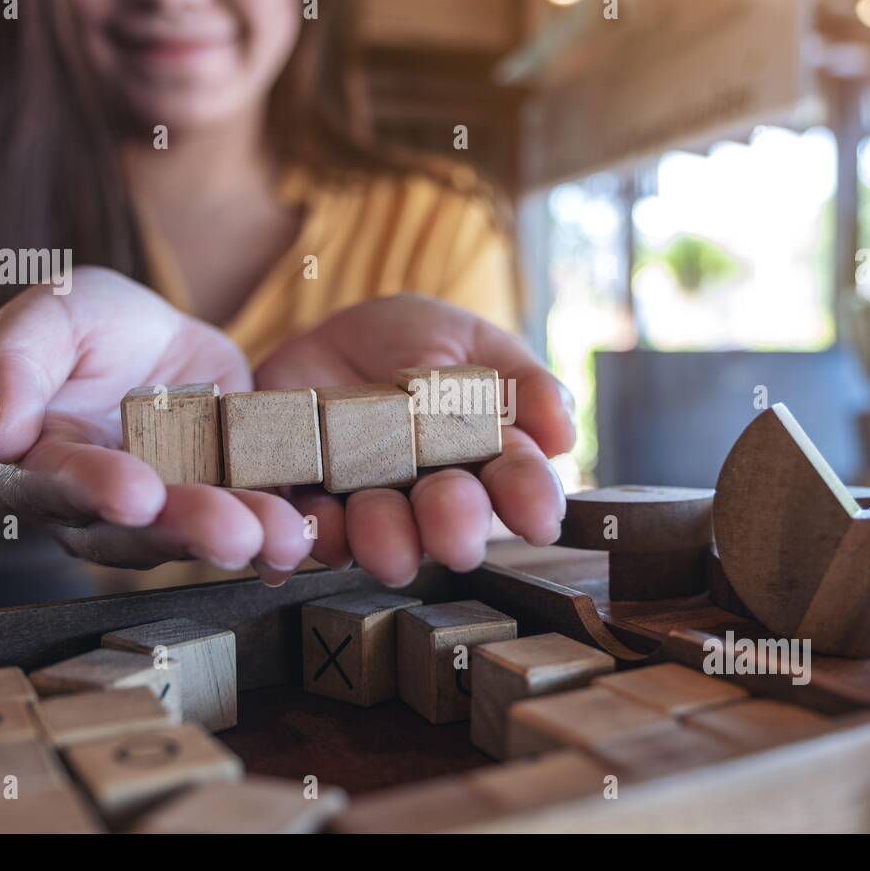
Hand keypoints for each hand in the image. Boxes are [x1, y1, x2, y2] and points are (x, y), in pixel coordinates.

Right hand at [0, 268, 311, 573]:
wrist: (148, 342)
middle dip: (189, 528)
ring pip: (196, 536)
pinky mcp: (219, 503)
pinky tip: (304, 540)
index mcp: (41, 461)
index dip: (97, 489)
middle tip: (232, 533)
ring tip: (283, 538)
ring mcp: (164, 512)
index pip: (61, 482)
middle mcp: (99, 506)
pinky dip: (276, 538)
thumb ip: (13, 363)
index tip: (135, 493)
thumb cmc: (83, 330)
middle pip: (137, 530)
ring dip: (244, 540)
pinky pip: (247, 527)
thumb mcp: (47, 317)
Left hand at [257, 295, 574, 586]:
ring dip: (386, 540)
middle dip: (454, 524)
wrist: (330, 331)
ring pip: (381, 533)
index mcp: (484, 459)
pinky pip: (310, 526)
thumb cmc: (417, 344)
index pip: (515, 482)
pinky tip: (316, 527)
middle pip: (449, 518)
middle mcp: (430, 494)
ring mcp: (369, 501)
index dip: (529, 500)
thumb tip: (561, 434)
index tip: (540, 519)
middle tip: (456, 531)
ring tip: (384, 539)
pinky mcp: (308, 499)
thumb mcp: (472, 341)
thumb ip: (521, 381)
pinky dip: (311, 533)